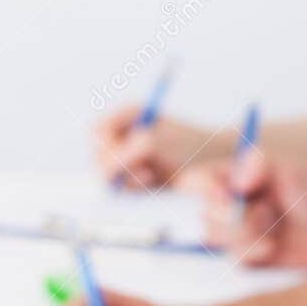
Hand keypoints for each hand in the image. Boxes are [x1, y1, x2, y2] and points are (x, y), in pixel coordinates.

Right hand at [93, 108, 216, 186]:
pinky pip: (120, 189)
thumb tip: (111, 161)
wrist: (210, 165)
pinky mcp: (134, 179)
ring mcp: (127, 159)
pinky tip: (152, 181)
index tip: (122, 153)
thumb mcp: (158, 141)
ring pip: (106, 175)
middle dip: (116, 165)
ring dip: (125, 178)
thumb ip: (131, 150)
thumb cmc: (187, 143)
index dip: (105, 145)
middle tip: (141, 169)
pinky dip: (133, 188)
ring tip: (149, 176)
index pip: (96, 131)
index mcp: (126, 116)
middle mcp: (123, 136)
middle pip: (97, 155)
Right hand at [200, 149, 306, 267]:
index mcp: (225, 180)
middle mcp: (222, 209)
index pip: (193, 182)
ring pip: (220, 240)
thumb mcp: (287, 171)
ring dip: (249, 234)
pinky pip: (236, 260)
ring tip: (275, 227)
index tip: (226, 195)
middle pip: (205, 217)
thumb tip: (238, 180)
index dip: (202, 189)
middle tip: (265, 212)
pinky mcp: (242, 261)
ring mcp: (230, 237)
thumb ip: (262, 164)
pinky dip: (256, 252)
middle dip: (235, 218)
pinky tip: (273, 246)